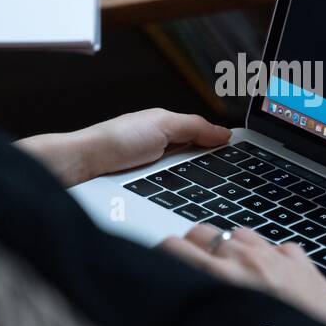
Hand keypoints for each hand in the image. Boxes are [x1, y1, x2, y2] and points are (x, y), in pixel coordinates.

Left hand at [16, 108, 230, 185]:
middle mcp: (165, 153)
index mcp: (170, 131)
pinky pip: (172, 198)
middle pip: (200, 166)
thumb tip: (225, 133)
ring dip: (194, 188)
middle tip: (223, 177)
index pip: (206, 140)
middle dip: (211, 172)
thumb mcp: (162, 124)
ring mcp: (156, 176)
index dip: (224, 149)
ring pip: (188, 185)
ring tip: (198, 190)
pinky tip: (180, 201)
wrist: (84, 167)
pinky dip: (178, 199)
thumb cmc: (113, 140)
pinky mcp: (148, 195)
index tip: (242, 158)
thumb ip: (195, 127)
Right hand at [161, 224, 325, 325]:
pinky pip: (282, 248)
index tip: (161, 267)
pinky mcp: (306, 268)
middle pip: (204, 233)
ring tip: (233, 275)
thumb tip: (173, 319)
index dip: (162, 256)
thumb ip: (192, 319)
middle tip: (193, 271)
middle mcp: (246, 261)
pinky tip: (273, 280)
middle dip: (193, 248)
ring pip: (241, 234)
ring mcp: (278, 260)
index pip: (173, 246)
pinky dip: (274, 258)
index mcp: (217, 277)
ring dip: (232, 249)